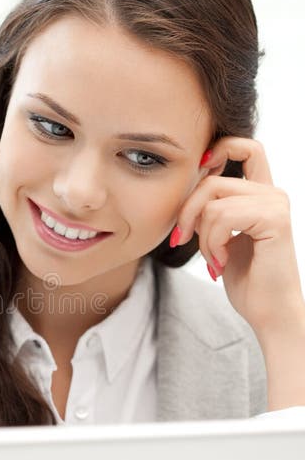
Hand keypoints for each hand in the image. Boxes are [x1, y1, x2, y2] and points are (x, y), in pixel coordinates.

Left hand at [171, 135, 304, 341]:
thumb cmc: (246, 279)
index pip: (245, 147)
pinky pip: (222, 216)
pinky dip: (212, 242)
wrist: (269, 312)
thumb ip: (211, 209)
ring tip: (214, 259)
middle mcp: (272, 193)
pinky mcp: (275, 219)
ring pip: (213, 199)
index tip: (198, 178)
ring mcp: (275, 204)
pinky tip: (222, 262)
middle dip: (187, 211)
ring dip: (202, 235)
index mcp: (261, 194)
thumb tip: (186, 190)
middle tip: (184, 240)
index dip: (217, 150)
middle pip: (212, 178)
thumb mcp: (220, 236)